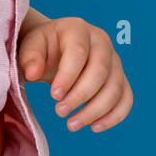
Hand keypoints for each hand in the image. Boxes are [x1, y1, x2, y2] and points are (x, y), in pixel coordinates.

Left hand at [18, 16, 132, 132]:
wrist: (57, 48)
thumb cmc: (43, 48)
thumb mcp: (31, 46)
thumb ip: (29, 57)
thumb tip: (32, 73)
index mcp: (78, 29)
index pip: (78, 52)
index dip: (68, 76)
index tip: (53, 96)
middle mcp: (101, 41)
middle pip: (100, 71)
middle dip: (80, 96)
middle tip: (59, 112)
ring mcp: (114, 60)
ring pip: (115, 88)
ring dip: (95, 111)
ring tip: (72, 124)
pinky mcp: (120, 78)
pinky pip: (126, 98)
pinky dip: (114, 116)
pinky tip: (94, 127)